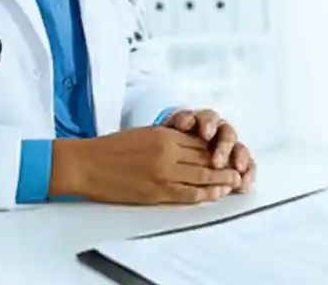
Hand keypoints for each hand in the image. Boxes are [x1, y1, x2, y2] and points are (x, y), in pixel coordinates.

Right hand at [53, 127, 240, 204]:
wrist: (87, 164)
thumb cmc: (110, 149)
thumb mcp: (143, 134)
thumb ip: (167, 139)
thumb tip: (189, 147)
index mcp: (164, 134)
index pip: (199, 141)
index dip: (216, 148)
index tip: (227, 153)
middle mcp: (167, 151)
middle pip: (204, 157)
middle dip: (224, 164)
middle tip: (239, 169)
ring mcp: (163, 172)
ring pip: (201, 175)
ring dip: (220, 180)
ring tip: (234, 183)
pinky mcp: (156, 191)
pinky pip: (187, 193)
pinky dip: (204, 194)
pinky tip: (214, 194)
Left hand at [161, 109, 255, 193]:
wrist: (174, 158)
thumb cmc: (172, 145)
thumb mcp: (170, 134)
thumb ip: (178, 126)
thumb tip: (184, 124)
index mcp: (204, 122)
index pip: (208, 118)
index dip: (208, 125)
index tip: (205, 134)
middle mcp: (220, 132)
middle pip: (226, 134)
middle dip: (223, 148)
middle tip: (217, 162)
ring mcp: (231, 148)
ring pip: (239, 149)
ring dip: (239, 159)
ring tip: (237, 170)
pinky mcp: (238, 163)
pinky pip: (248, 166)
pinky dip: (248, 175)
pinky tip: (243, 185)